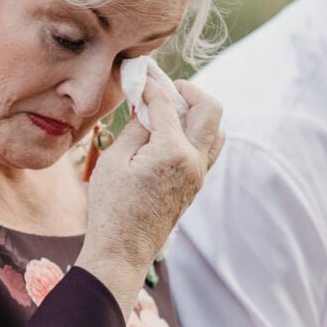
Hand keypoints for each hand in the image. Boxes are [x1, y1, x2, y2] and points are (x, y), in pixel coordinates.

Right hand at [77, 79, 223, 299]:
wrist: (122, 250)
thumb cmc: (111, 208)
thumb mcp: (114, 161)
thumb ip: (136, 128)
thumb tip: (149, 108)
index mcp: (173, 152)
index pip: (169, 103)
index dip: (153, 86)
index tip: (141, 76)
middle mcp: (194, 161)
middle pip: (210, 109)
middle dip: (189, 92)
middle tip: (164, 91)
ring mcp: (199, 174)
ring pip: (215, 129)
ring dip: (196, 113)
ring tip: (167, 113)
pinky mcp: (195, 185)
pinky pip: (208, 148)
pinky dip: (195, 133)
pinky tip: (169, 134)